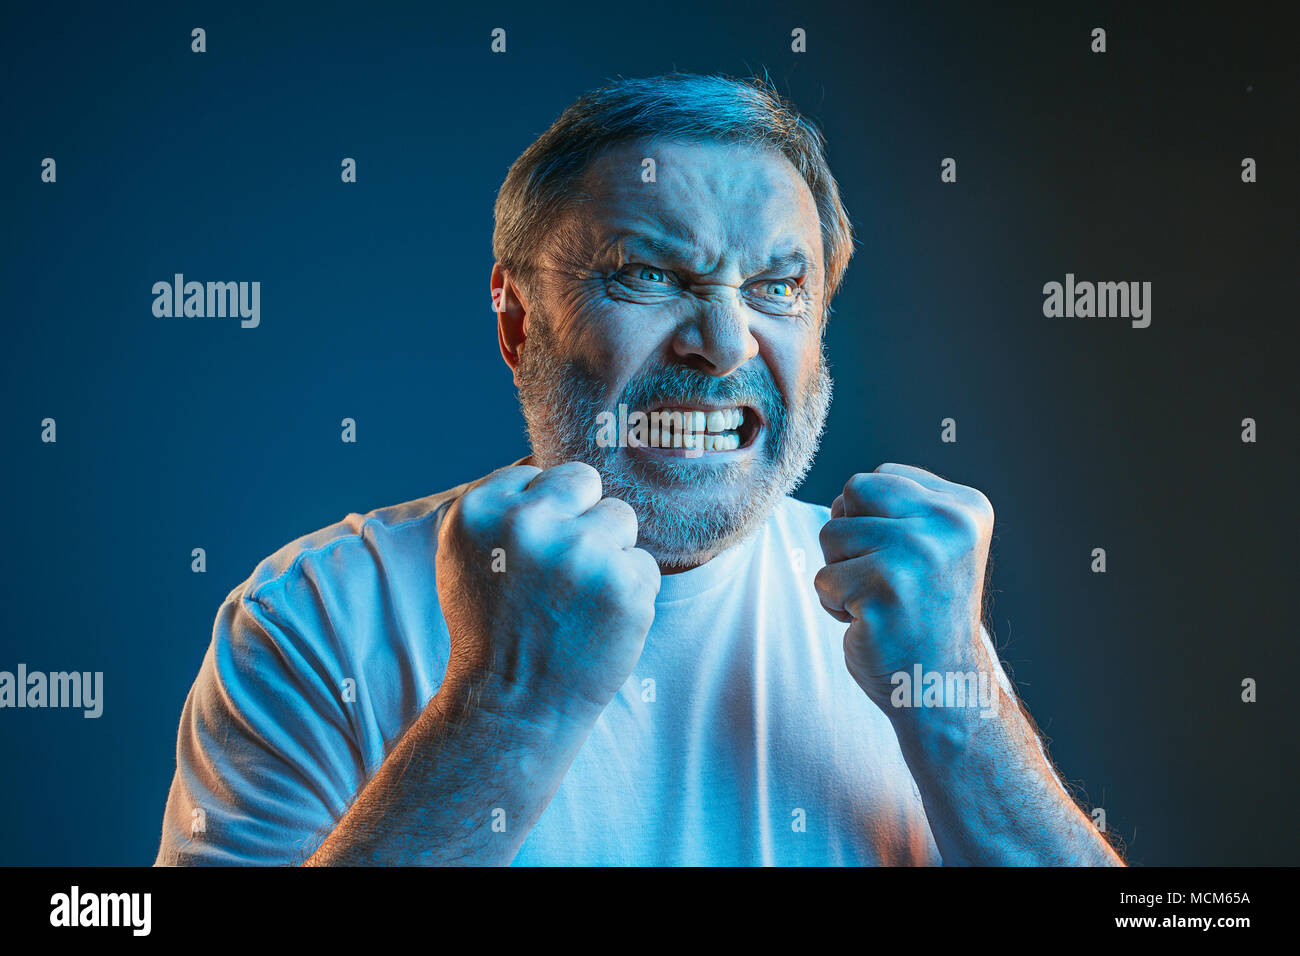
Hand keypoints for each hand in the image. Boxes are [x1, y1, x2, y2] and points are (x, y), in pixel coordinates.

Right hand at [436, 461, 660, 722]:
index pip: (540, 474)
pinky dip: (630, 592)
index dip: (543, 516)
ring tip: (579, 597)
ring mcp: (580, 553)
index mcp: (481, 509)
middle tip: (563, 570)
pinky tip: (599, 621)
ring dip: (609, 552)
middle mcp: (529, 523)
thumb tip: (550, 466)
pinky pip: (644, 564)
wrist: (511, 706)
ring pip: (621, 517)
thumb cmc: (492, 628)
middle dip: (581, 518)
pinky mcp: (624, 586)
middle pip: (584, 481)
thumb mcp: (465, 556)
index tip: (530, 556)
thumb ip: (500, 505)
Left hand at [815, 463, 993, 714]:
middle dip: (850, 537)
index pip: (879, 476)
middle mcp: (949, 523)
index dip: (872, 521)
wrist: (943, 688)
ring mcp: (918, 555)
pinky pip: (823, 579)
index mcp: (966, 506)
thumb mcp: (930, 545)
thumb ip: (897, 510)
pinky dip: (835, 605)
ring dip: (841, 574)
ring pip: (831, 534)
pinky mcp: (885, 590)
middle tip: (884, 579)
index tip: (906, 563)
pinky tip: (872, 623)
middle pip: (851, 493)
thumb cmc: (924, 615)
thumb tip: (843, 499)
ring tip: (880, 602)